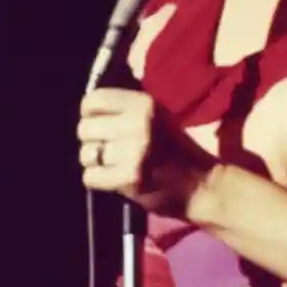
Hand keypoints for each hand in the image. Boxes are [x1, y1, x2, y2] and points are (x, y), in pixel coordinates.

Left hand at [77, 88, 215, 215]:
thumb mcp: (155, 117)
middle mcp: (137, 124)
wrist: (201, 185)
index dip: (90, 115)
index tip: (101, 125)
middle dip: (93, 141)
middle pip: (84, 128)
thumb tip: (87, 111)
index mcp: (144, 103)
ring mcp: (133, 152)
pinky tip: (115, 180)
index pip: (93, 100)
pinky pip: (90, 177)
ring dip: (95, 163)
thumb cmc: (175, 150)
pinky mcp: (129, 178)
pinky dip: (98, 182)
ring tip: (114, 166)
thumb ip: (124, 111)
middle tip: (110, 150)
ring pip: (85, 154)